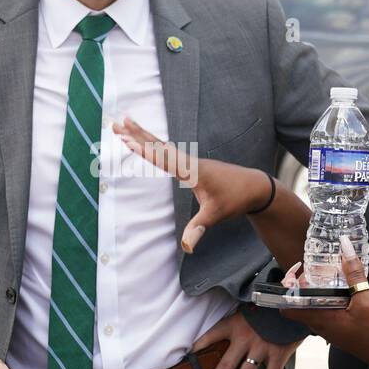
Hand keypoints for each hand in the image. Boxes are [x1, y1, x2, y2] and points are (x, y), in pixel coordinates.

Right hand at [113, 116, 273, 251]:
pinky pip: (166, 150)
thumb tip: (187, 246)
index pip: (163, 158)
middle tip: (115, 122)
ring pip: (160, 144)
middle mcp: (188, 161)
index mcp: (192, 169)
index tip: (127, 140)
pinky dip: (152, 143)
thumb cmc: (235, 199)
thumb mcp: (216, 215)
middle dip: (136, 133)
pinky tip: (143, 140)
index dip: (144, 150)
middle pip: (157, 144)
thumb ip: (199, 228)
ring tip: (122, 122)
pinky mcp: (190, 163)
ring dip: (140, 134)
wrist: (253, 186)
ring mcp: (189, 160)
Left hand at [194, 309, 300, 368]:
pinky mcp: (278, 353)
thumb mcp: (246, 311)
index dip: (199, 347)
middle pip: (226, 367)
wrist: (292, 302)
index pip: (211, 336)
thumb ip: (235, 324)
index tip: (188, 360)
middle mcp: (245, 338)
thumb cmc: (266, 309)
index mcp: (234, 325)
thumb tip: (221, 339)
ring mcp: (261, 346)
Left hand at [282, 235, 368, 368]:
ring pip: (315, 306)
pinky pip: (328, 311)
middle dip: (305, 284)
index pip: (288, 308)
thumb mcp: (366, 297)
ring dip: (318, 291)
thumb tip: (345, 248)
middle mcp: (321, 325)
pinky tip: (343, 289)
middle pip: (301, 303)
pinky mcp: (341, 329)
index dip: (287, 289)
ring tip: (330, 274)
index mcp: (320, 319)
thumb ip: (354, 273)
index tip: (297, 273)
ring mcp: (331, 329)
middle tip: (316, 269)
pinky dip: (330, 298)